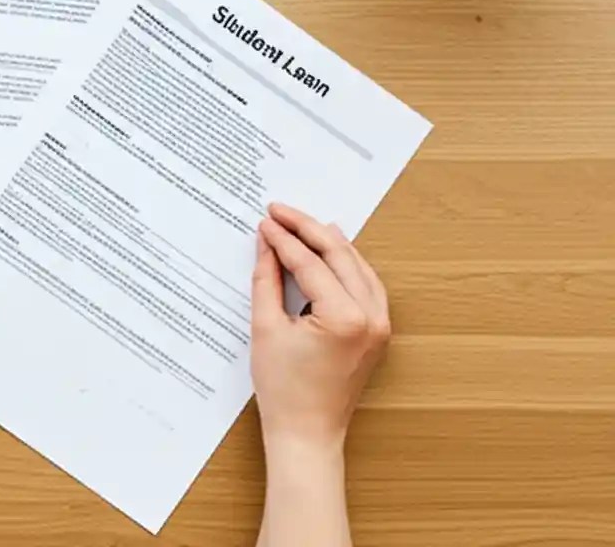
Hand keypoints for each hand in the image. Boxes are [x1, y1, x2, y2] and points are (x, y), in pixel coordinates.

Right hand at [250, 202, 390, 451]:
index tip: (265, 221)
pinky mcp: (377, 331)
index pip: (310, 263)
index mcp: (345, 317)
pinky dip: (346, 265)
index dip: (284, 239)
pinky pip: (365, 284)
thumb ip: (267, 280)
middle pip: (339, 256)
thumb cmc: (285, 391)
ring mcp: (379, 324)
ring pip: (357, 266)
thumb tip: (267, 244)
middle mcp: (371, 317)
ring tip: (302, 223)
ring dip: (329, 243)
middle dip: (307, 230)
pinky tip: (330, 251)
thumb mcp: (266, 329)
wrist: (306, 433)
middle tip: (280, 212)